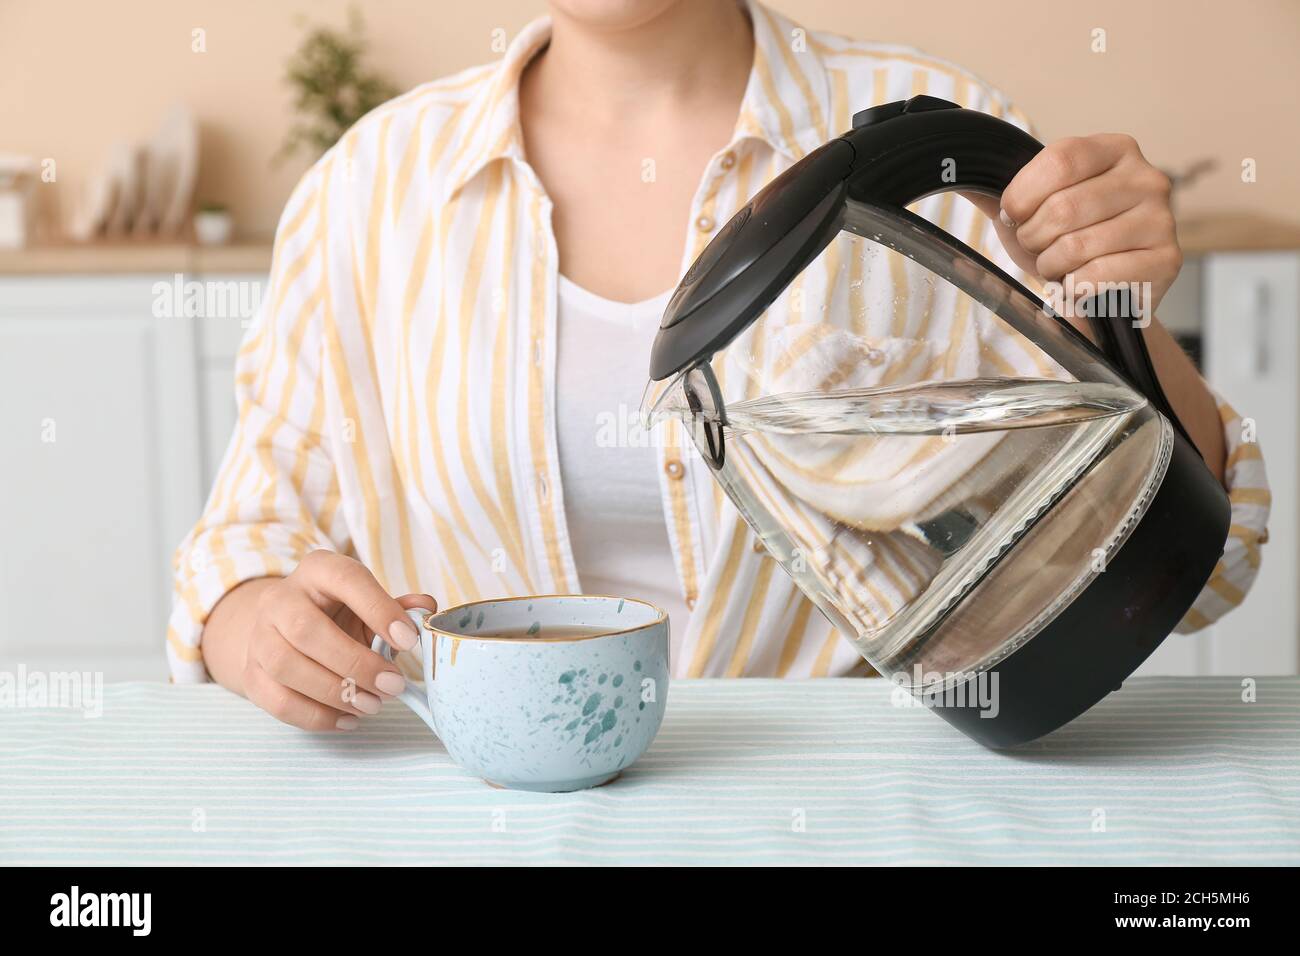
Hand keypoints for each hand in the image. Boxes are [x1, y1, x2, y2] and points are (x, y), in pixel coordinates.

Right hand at [242, 551, 435, 730]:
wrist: (284, 629)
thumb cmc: (338, 614)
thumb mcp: (368, 603)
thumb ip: (397, 607)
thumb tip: (425, 608)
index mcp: (318, 570)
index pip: (346, 580)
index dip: (379, 609)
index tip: (409, 640)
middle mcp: (280, 598)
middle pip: (307, 630)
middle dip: (356, 664)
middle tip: (393, 686)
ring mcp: (259, 637)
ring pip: (287, 668)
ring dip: (336, 694)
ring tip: (373, 705)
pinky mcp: (251, 674)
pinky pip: (279, 702)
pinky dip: (318, 717)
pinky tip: (349, 719)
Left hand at [968, 133, 1180, 317]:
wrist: (1103, 294)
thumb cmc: (1065, 244)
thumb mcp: (1029, 210)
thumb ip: (995, 188)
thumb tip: (946, 163)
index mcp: (1114, 150)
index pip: (1059, 160)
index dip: (1023, 196)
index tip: (1015, 216)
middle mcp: (1147, 178)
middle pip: (1063, 207)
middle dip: (1034, 239)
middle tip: (1040, 249)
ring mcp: (1162, 219)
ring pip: (1077, 246)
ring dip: (1052, 267)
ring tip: (1061, 267)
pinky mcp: (1167, 261)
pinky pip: (1097, 276)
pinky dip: (1075, 288)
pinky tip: (1081, 285)